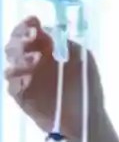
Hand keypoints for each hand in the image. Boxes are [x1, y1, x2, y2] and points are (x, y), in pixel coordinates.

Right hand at [4, 15, 103, 140]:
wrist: (86, 117)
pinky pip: (12, 86)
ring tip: (36, 60)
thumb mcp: (83, 60)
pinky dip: (18, 81)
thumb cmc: (86, 86)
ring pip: (10, 66)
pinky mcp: (22, 96)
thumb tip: (49, 31)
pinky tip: (29, 79)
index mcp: (44, 50)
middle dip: (19, 40)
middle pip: (13, 46)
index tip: (32, 24)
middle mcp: (31, 62)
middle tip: (31, 39)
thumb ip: (68, 45)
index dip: (25, 26)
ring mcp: (24, 79)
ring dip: (20, 60)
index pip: (27, 33)